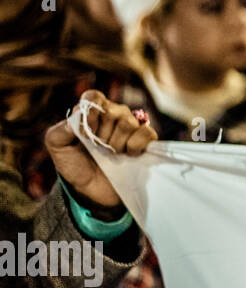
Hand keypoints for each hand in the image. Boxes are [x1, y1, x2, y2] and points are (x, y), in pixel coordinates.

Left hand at [44, 90, 155, 217]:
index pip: (94, 96)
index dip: (90, 113)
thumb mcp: (57, 147)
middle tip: (98, 148)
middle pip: (113, 111)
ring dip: (117, 143)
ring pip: (128, 123)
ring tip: (112, 154)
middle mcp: (114, 115)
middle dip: (102, 135)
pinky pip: (146, 133)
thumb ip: (60, 129)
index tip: (85, 133)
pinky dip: (135, 145)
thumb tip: (79, 117)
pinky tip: (128, 155)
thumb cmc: (75, 165)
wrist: (91, 191)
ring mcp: (132, 126)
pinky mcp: (146, 140)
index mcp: (92, 112)